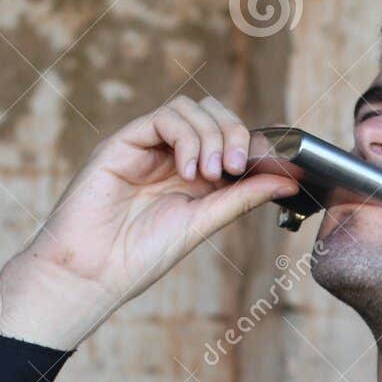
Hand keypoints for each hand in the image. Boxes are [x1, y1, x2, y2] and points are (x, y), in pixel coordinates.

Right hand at [0, 94, 298, 348]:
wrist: (93, 272)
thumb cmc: (140, 256)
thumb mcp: (204, 222)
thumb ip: (242, 197)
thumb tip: (288, 180)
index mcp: (193, 175)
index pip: (230, 137)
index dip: (254, 141)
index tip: (275, 162)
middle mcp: (171, 155)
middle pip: (213, 113)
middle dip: (234, 133)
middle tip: (235, 168)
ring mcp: (147, 146)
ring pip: (190, 108)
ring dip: (211, 136)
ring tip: (211, 175)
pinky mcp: (124, 142)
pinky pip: (163, 117)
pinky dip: (186, 137)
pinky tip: (188, 171)